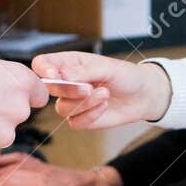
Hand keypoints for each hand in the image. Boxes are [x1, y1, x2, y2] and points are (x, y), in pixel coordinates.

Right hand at [0, 52, 47, 166]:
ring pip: (2, 135)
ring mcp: (4, 134)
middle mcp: (18, 109)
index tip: (12, 97)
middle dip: (1, 112)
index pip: (39, 95)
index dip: (24, 95)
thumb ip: (3, 77)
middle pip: (18, 115)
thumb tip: (8, 85)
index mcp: (20, 82)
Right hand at [32, 52, 171, 129]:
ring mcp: (72, 101)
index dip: (43, 70)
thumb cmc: (126, 75)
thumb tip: (62, 75)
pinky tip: (104, 106)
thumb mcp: (108, 67)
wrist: (142, 96)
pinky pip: (74, 122)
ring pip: (62, 108)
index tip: (55, 75)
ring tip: (105, 94)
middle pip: (49, 89)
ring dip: (85, 103)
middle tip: (89, 88)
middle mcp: (66, 82)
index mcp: (69, 63)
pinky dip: (90, 116)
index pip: (42, 64)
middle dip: (70, 90)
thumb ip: (84, 70)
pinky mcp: (80, 118)